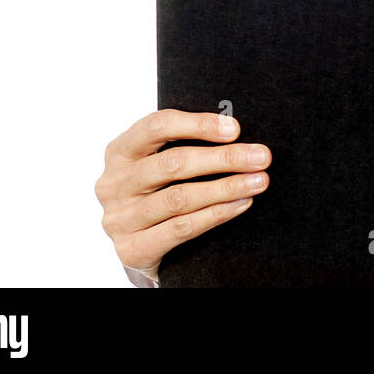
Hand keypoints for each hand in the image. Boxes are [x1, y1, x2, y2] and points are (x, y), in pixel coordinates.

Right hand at [96, 109, 271, 281]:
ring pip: (180, 197)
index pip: (157, 126)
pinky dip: (216, 214)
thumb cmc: (156, 191)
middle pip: (174, 163)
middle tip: (260, 157)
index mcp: (119, 151)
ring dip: (226, 188)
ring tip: (258, 181)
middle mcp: (113, 183)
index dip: (198, 124)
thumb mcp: (159, 163)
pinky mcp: (131, 248)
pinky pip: (181, 228)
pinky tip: (241, 204)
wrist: (138, 245)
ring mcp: (119, 218)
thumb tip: (234, 131)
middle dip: (224, 158)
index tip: (235, 129)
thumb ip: (184, 144)